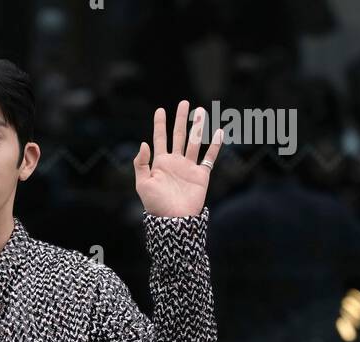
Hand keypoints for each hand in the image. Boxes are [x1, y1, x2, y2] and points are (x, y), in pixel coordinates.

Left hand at [134, 100, 222, 217]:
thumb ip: (141, 164)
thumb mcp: (143, 185)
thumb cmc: (156, 205)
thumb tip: (144, 143)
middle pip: (179, 136)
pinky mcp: (201, 175)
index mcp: (160, 163)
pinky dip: (215, 145)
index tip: (160, 110)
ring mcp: (189, 168)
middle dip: (180, 120)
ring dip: (198, 127)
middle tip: (184, 103)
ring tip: (200, 112)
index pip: (160, 139)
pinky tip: (219, 132)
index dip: (160, 125)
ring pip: (195, 142)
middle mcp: (175, 163)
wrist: (174, 220)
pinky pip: (209, 157)